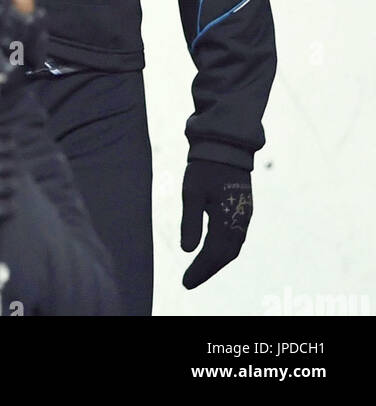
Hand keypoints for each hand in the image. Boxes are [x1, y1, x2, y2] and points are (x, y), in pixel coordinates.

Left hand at [181, 159, 252, 288]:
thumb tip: (187, 251)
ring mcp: (244, 215)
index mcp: (228, 218)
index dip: (201, 270)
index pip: (214, 253)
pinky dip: (222, 249)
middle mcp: (240, 221)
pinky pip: (234, 237)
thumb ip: (190, 221)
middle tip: (189, 281)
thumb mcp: (192, 192)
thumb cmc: (205, 166)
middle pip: (226, 254)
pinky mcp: (242, 209)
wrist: (225, 145)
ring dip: (216, 260)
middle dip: (208, 269)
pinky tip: (211, 252)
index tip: (186, 283)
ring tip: (198, 271)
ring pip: (232, 247)